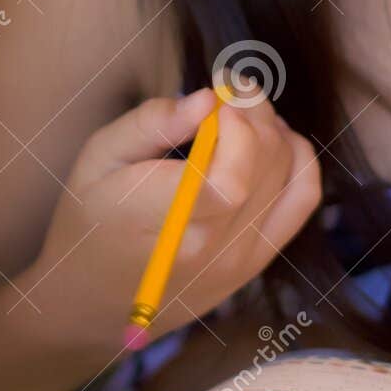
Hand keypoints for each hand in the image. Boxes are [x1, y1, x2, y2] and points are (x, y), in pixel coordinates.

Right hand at [22, 87, 321, 353]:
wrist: (92, 301)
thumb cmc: (89, 221)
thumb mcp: (98, 159)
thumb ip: (151, 124)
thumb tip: (206, 99)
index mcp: (162, 223)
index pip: (230, 180)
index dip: (236, 128)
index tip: (216, 97)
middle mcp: (209, 249)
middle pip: (262, 167)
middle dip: (254, 114)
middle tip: (231, 90)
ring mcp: (238, 261)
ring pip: (286, 176)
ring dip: (274, 131)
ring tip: (244, 113)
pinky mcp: (253, 264)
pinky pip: (300, 203)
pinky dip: (299, 162)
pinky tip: (276, 141)